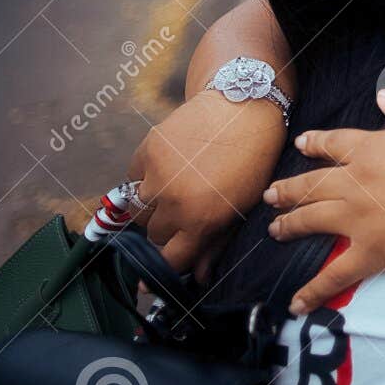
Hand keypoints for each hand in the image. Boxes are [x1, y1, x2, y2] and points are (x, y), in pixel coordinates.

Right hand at [126, 90, 285, 277]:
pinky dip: (144, 179)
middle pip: (154, 236)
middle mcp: (174, 202)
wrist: (244, 107)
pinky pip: (132, 179)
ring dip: (152, 208)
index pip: (169, 261)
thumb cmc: (252, 161)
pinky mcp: (147, 151)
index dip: (171, 263)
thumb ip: (215, 244)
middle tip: (186, 212)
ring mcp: (157, 176)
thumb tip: (197, 277)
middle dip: (168, 230)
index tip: (172, 258)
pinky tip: (168, 168)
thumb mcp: (242, 206)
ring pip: (138, 212)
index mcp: (202, 220)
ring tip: (176, 191)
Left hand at [264, 89, 384, 313]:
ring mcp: (358, 220)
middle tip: (270, 194)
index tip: (301, 143)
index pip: (333, 144)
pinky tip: (296, 302)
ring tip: (273, 229)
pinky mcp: (370, 253)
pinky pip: (334, 274)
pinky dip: (313, 289)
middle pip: (311, 184)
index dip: (315, 143)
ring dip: (289, 225)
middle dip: (288, 189)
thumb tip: (382, 96)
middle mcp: (354, 183)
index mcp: (369, 149)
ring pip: (312, 220)